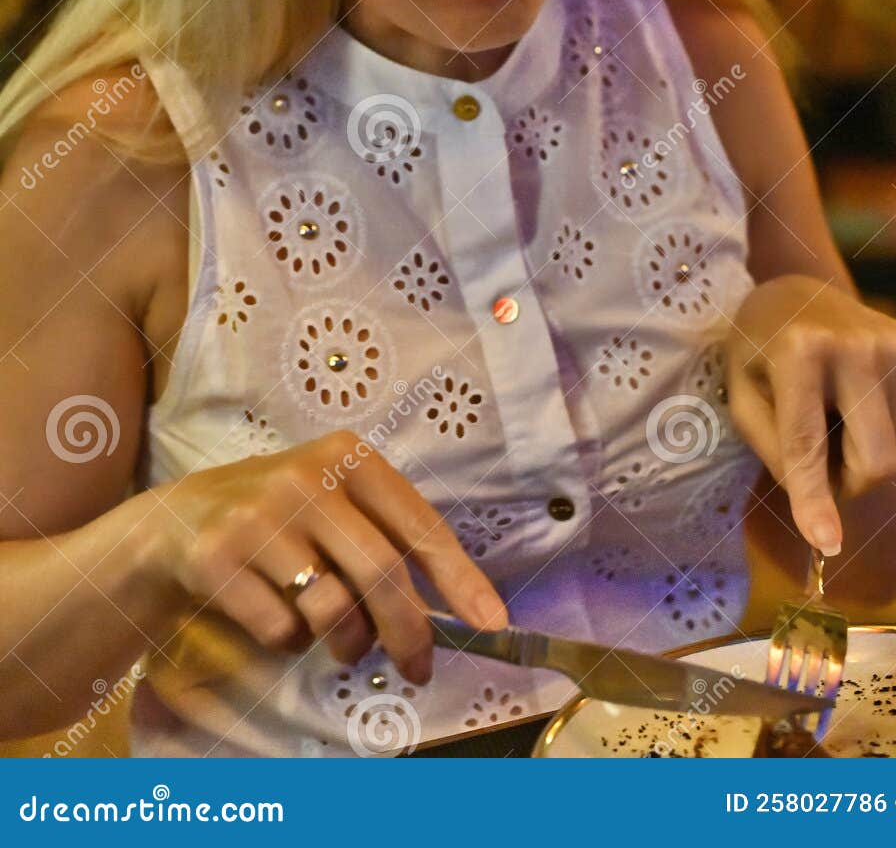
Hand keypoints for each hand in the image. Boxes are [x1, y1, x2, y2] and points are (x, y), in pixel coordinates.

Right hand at [145, 430, 509, 684]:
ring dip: (342, 640)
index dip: (460, 577)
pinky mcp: (218, 557)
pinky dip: (287, 640)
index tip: (493, 622)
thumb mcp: (334, 506)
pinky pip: (280, 629)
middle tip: (418, 667)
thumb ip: (385, 541)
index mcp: (349, 456)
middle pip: (382, 572)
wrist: (175, 524)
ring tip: (329, 632)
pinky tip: (271, 613)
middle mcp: (307, 476)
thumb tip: (454, 612)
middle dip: (409, 631)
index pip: (420, 523)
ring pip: (332, 608)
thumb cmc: (278, 520)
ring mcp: (260, 515)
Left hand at [724, 275, 895, 555]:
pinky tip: (862, 394)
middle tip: (819, 460)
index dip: (816, 500)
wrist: (794, 291)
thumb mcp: (743, 398)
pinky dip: (890, 427)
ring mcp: (895, 343)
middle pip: (875, 462)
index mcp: (798, 354)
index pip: (808, 444)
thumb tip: (824, 526)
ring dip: (862, 446)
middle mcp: (854, 345)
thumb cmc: (760, 353)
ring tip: (833, 407)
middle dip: (847, 482)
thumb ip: (777, 455)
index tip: (828, 545)